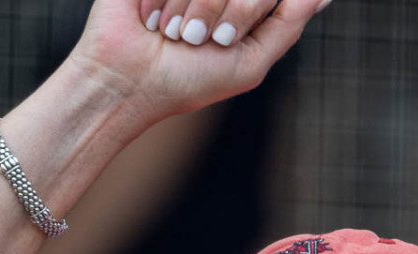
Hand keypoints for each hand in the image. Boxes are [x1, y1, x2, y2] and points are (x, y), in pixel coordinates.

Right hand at [69, 0, 326, 123]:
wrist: (128, 81)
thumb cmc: (189, 81)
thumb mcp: (251, 63)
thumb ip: (289, 24)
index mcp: (246, 4)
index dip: (248, 10)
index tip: (221, 39)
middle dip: (224, 13)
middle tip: (197, 40)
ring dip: (193, 9)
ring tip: (174, 35)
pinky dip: (167, 0)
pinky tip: (155, 20)